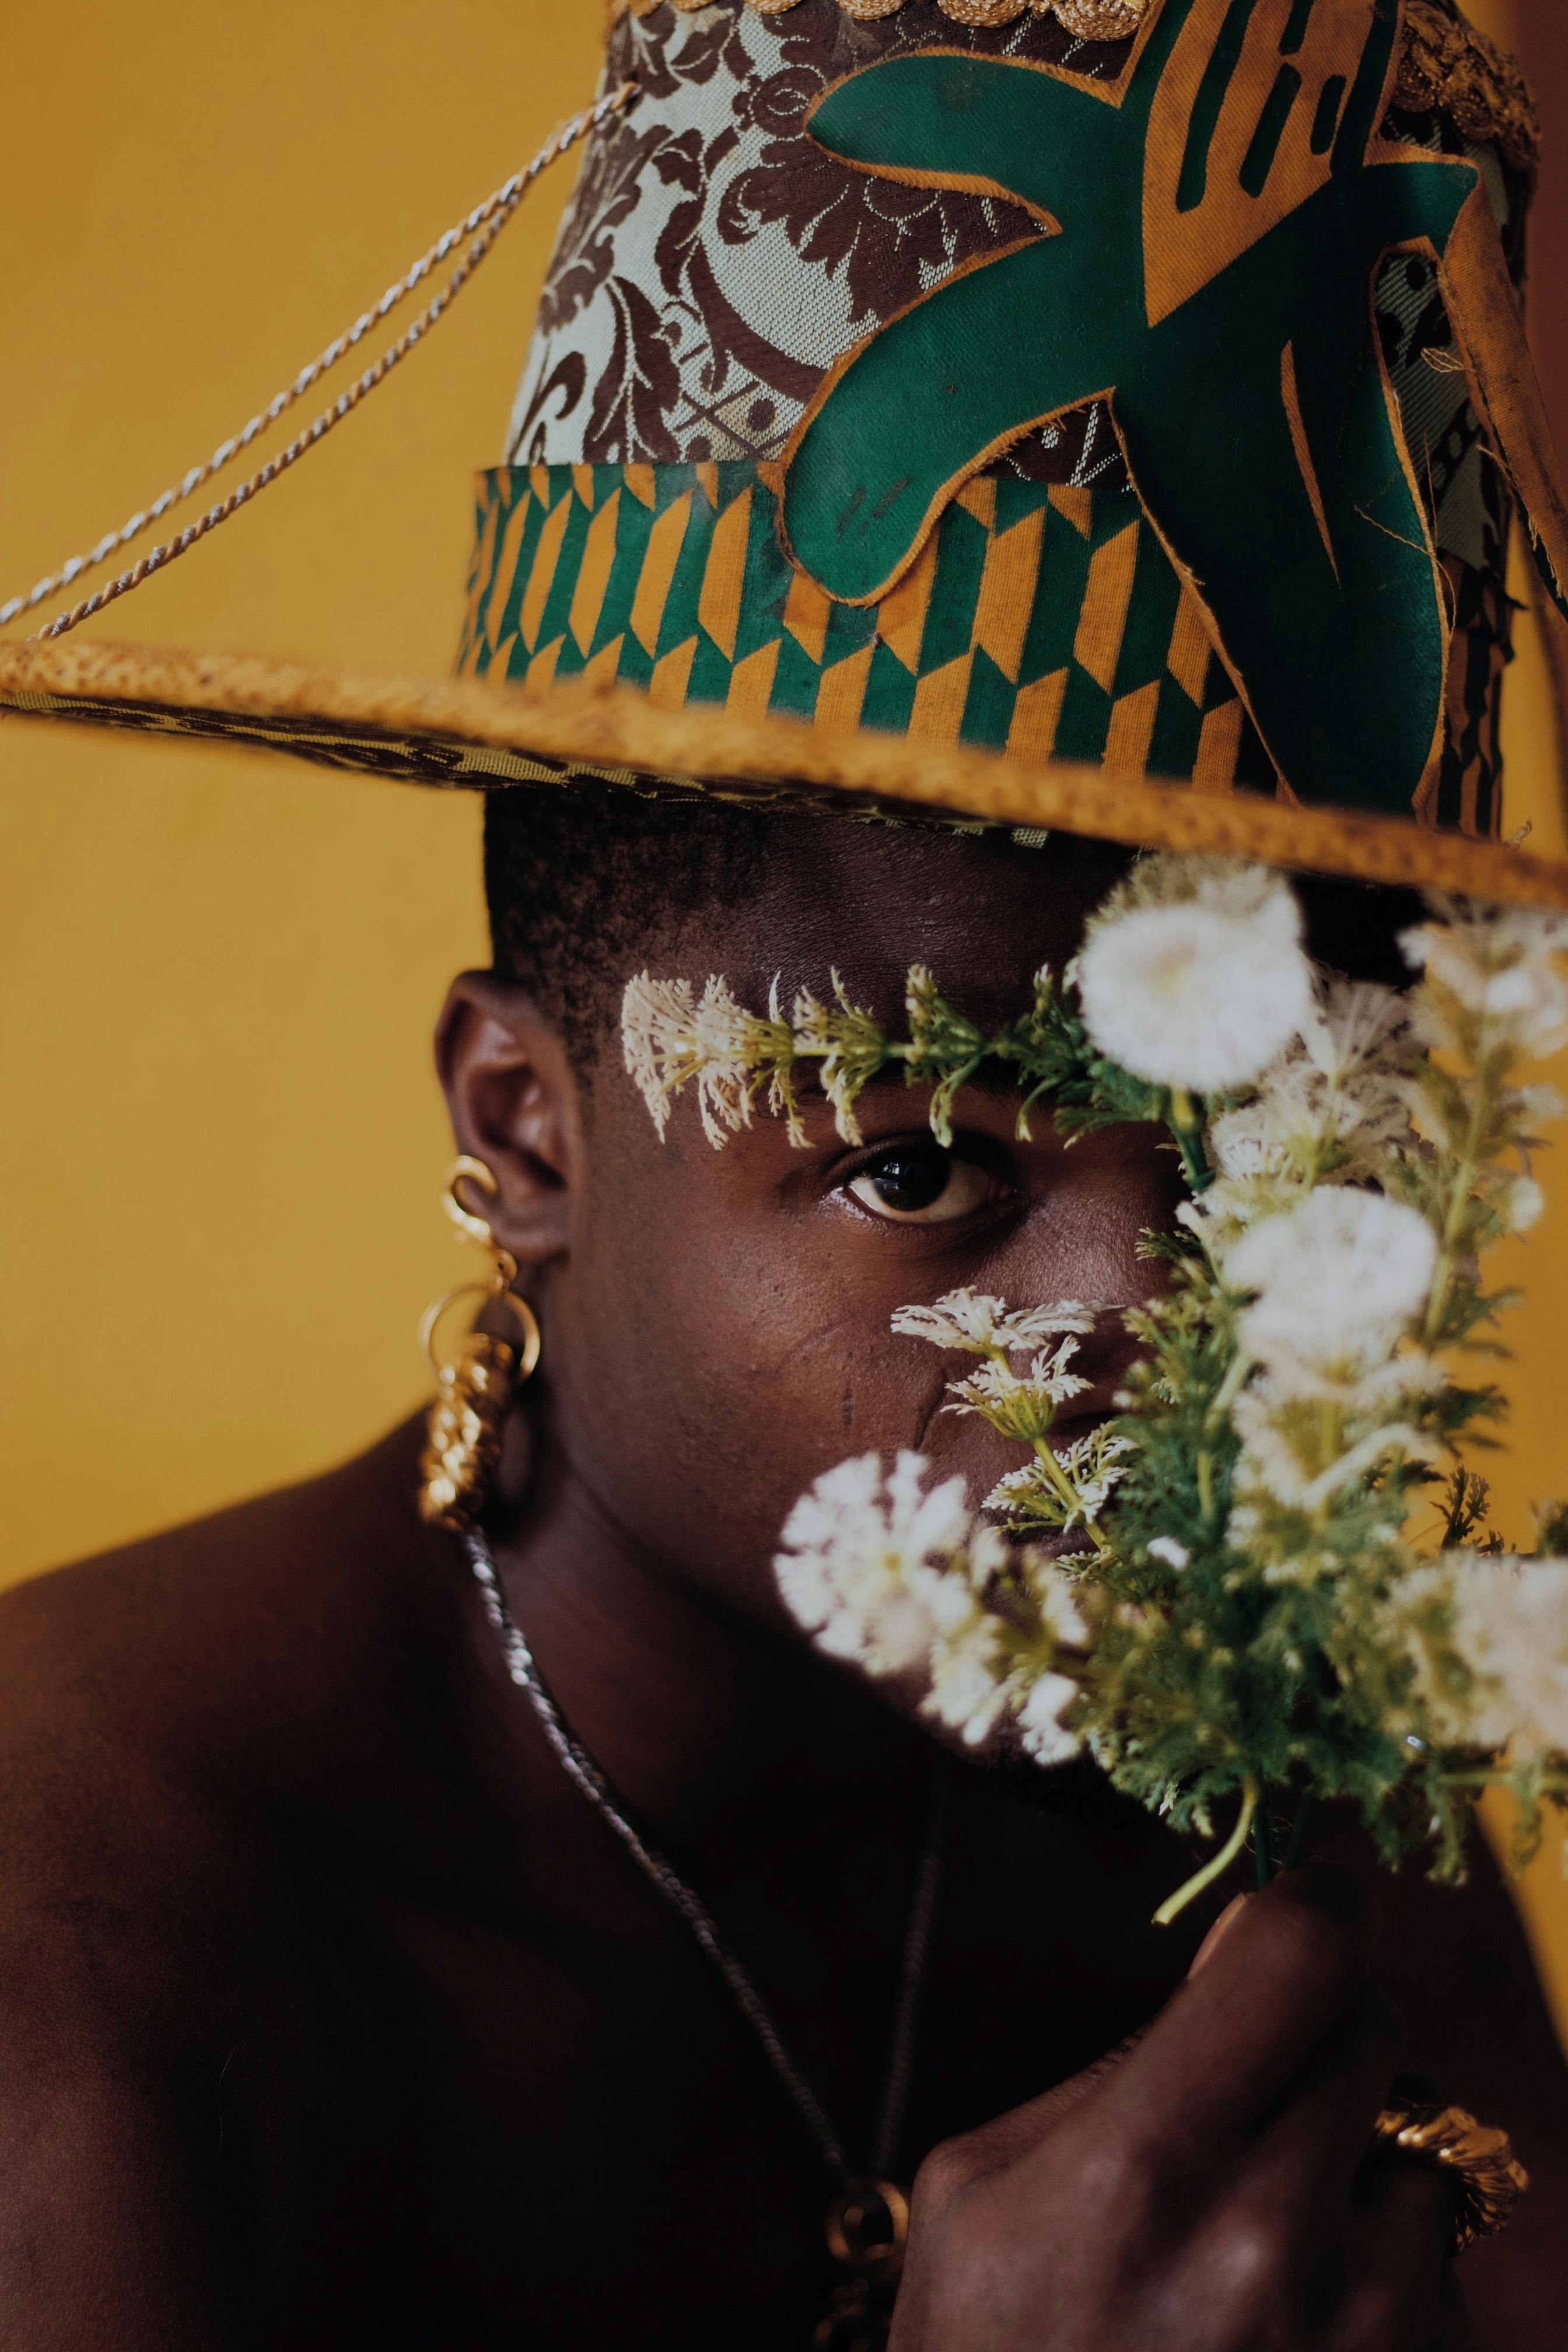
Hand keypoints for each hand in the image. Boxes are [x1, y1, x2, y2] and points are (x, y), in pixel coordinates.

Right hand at [891, 1865, 1466, 2350]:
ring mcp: (1359, 2332)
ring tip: (1264, 2240)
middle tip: (1262, 2072)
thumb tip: (1238, 1963)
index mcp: (1145, 2165)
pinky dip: (1381, 2273)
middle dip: (1325, 2025)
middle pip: (1373, 2025)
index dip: (1314, 1900)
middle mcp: (1271, 2241)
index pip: (1301, 1954)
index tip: (1305, 1898)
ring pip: (1421, 2155)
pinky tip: (1291, 2327)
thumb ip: (1116, 2070)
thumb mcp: (982, 2188)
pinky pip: (1433, 2275)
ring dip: (1361, 2165)